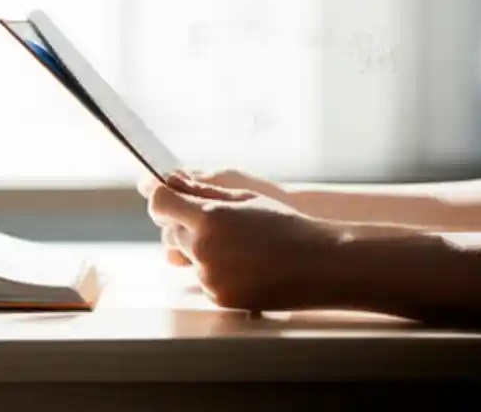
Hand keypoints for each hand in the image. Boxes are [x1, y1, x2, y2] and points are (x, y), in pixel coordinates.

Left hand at [147, 176, 342, 311]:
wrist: (320, 265)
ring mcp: (209, 276)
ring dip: (200, 249)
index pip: (160, 204)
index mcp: (209, 219)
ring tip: (238, 246)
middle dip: (184, 224)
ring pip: (186, 257)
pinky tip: (245, 266)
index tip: (168, 197)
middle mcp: (203, 248)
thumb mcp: (245, 199)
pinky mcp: (218, 297)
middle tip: (217, 222)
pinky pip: (203, 279)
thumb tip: (170, 181)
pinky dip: (215, 271)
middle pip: (170, 232)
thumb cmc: (286, 226)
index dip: (161, 198)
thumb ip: (202, 192)